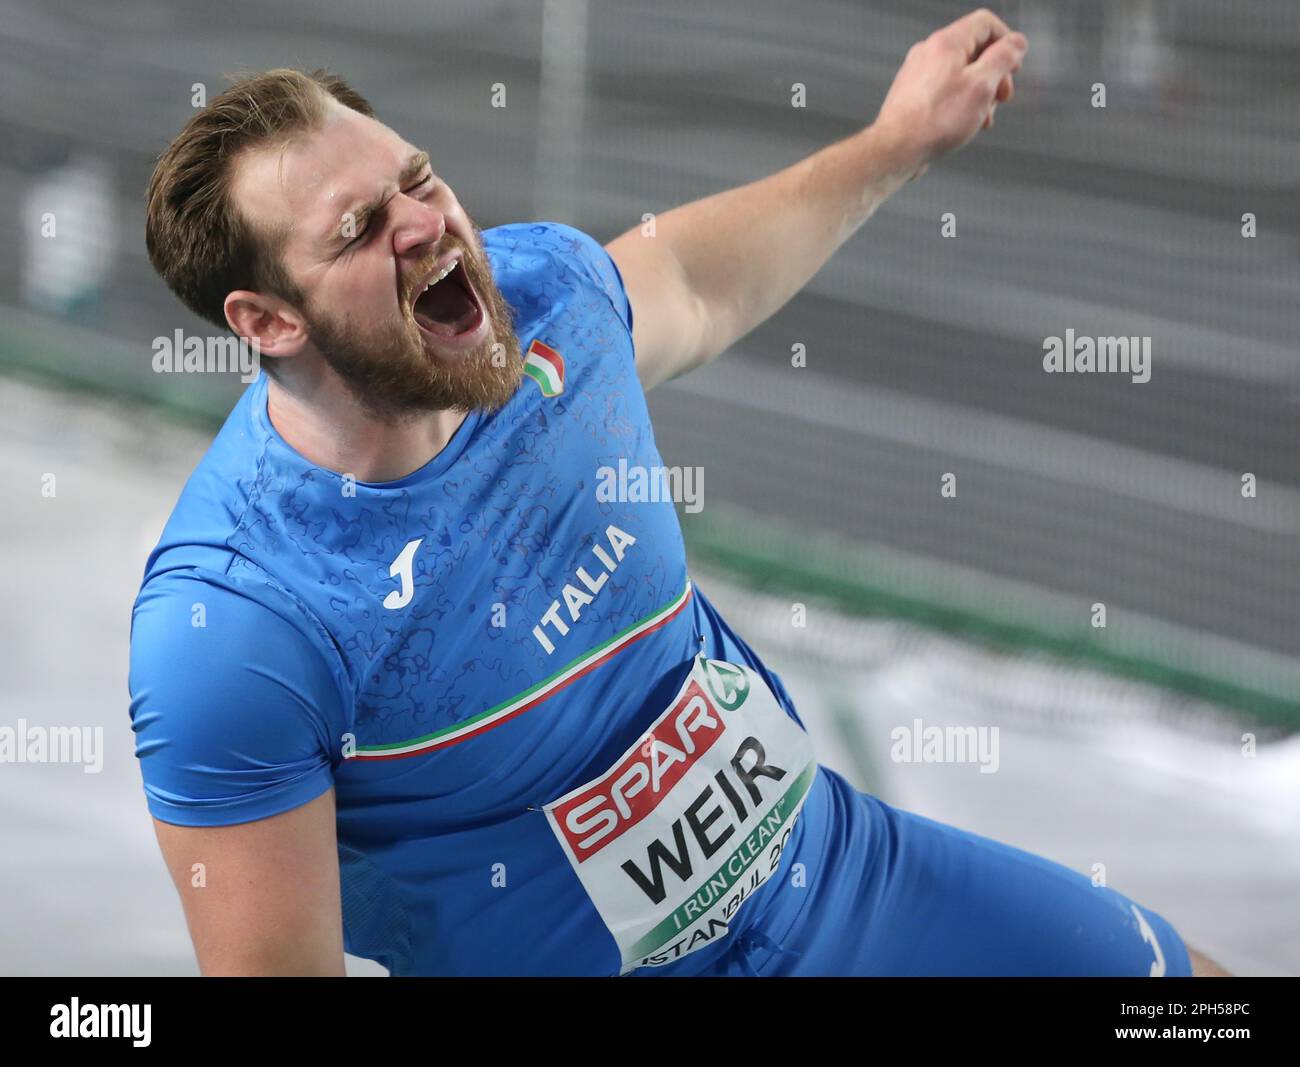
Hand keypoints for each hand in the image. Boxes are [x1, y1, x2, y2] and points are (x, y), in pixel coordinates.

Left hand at [871, 9, 1027, 180]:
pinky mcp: (913, 94)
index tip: (1014, 66)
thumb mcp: (982, 86)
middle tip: (1003, 96)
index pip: (986, 23)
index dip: (1007, 42)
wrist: (896, 149)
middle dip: (995, 73)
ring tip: (983, 117)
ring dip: (980, 93)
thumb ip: (1003, 58)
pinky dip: (960, 102)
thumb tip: (1017, 43)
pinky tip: (965, 124)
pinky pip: (945, 89)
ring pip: (961, 73)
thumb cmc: (935, 121)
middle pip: (975, 50)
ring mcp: (918, 73)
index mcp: (946, 43)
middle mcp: (929, 52)